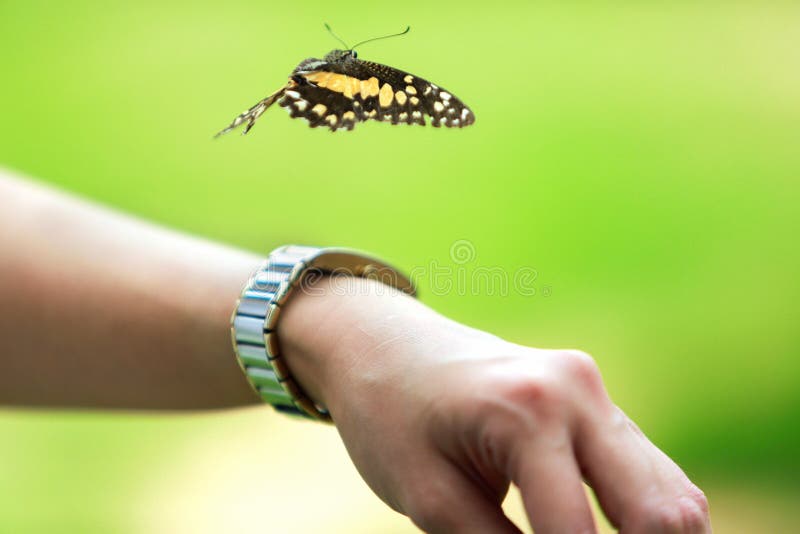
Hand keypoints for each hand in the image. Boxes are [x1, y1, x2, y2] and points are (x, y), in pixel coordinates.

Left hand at [280, 276, 710, 532]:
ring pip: (669, 492)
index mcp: (531, 411)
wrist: (380, 343)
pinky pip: (644, 471)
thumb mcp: (431, 498)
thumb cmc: (389, 414)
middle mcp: (579, 391)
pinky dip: (641, 519)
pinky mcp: (593, 401)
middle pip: (663, 512)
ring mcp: (592, 390)